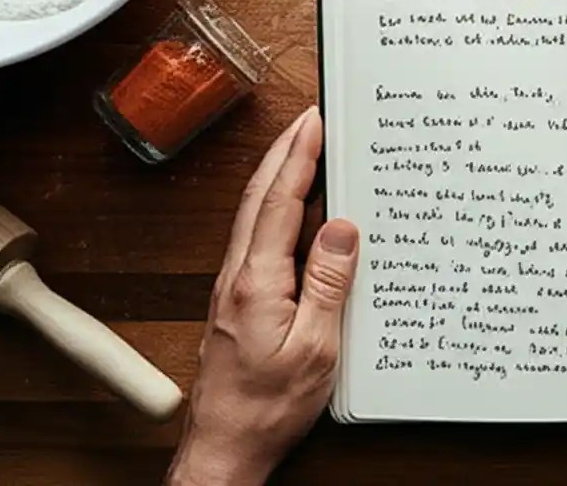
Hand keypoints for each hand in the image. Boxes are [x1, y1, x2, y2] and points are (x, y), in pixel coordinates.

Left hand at [166, 107, 359, 485]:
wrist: (226, 446)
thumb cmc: (267, 407)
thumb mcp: (315, 349)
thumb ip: (328, 284)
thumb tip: (340, 228)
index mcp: (256, 281)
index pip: (278, 202)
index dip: (298, 156)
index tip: (315, 121)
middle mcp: (238, 277)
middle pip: (259, 198)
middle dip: (285, 152)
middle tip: (310, 120)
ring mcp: (235, 288)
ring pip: (256, 216)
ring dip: (279, 177)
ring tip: (306, 151)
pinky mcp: (240, 301)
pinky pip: (260, 240)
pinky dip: (278, 210)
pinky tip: (298, 212)